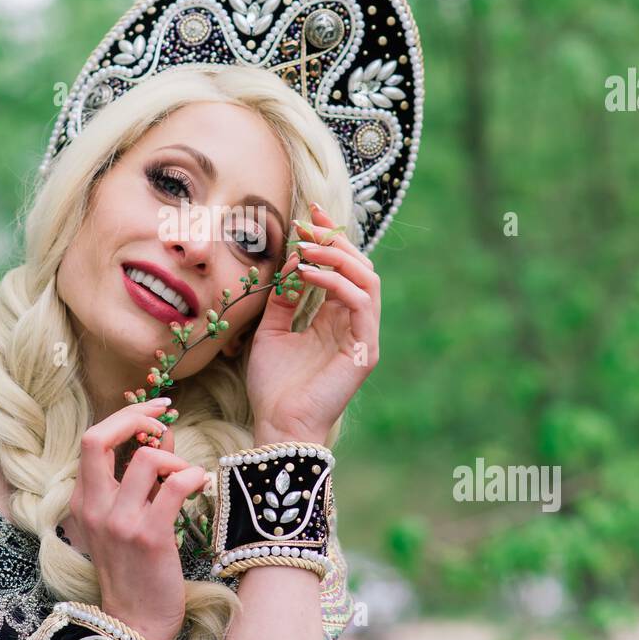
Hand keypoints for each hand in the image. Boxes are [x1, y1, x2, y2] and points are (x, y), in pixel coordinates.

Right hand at [67, 400, 204, 639]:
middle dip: (136, 417)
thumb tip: (161, 434)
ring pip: (146, 459)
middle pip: (99, 437)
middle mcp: (94, 508)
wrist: (136, 624)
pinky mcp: (149, 537)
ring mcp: (119, 523)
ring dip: (175, 458)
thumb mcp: (127, 519)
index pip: (92, 440)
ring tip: (187, 476)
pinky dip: (193, 477)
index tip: (154, 412)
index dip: (125, 417)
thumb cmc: (136, 570)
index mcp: (83, 502)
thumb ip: (140, 476)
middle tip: (164, 419)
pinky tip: (200, 487)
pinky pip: (175, 486)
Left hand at [246, 200, 380, 444]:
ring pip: (367, 280)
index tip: (310, 215)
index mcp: (335, 319)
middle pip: (360, 268)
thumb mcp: (271, 331)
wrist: (278, 423)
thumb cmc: (274, 385)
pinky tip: (305, 274)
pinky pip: (360, 303)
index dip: (331, 240)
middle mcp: (354, 324)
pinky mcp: (364, 350)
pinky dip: (335, 283)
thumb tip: (290, 262)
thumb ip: (283, 299)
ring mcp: (363, 337)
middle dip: (335, 241)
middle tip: (308, 224)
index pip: (343, 270)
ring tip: (305, 248)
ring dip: (336, 257)